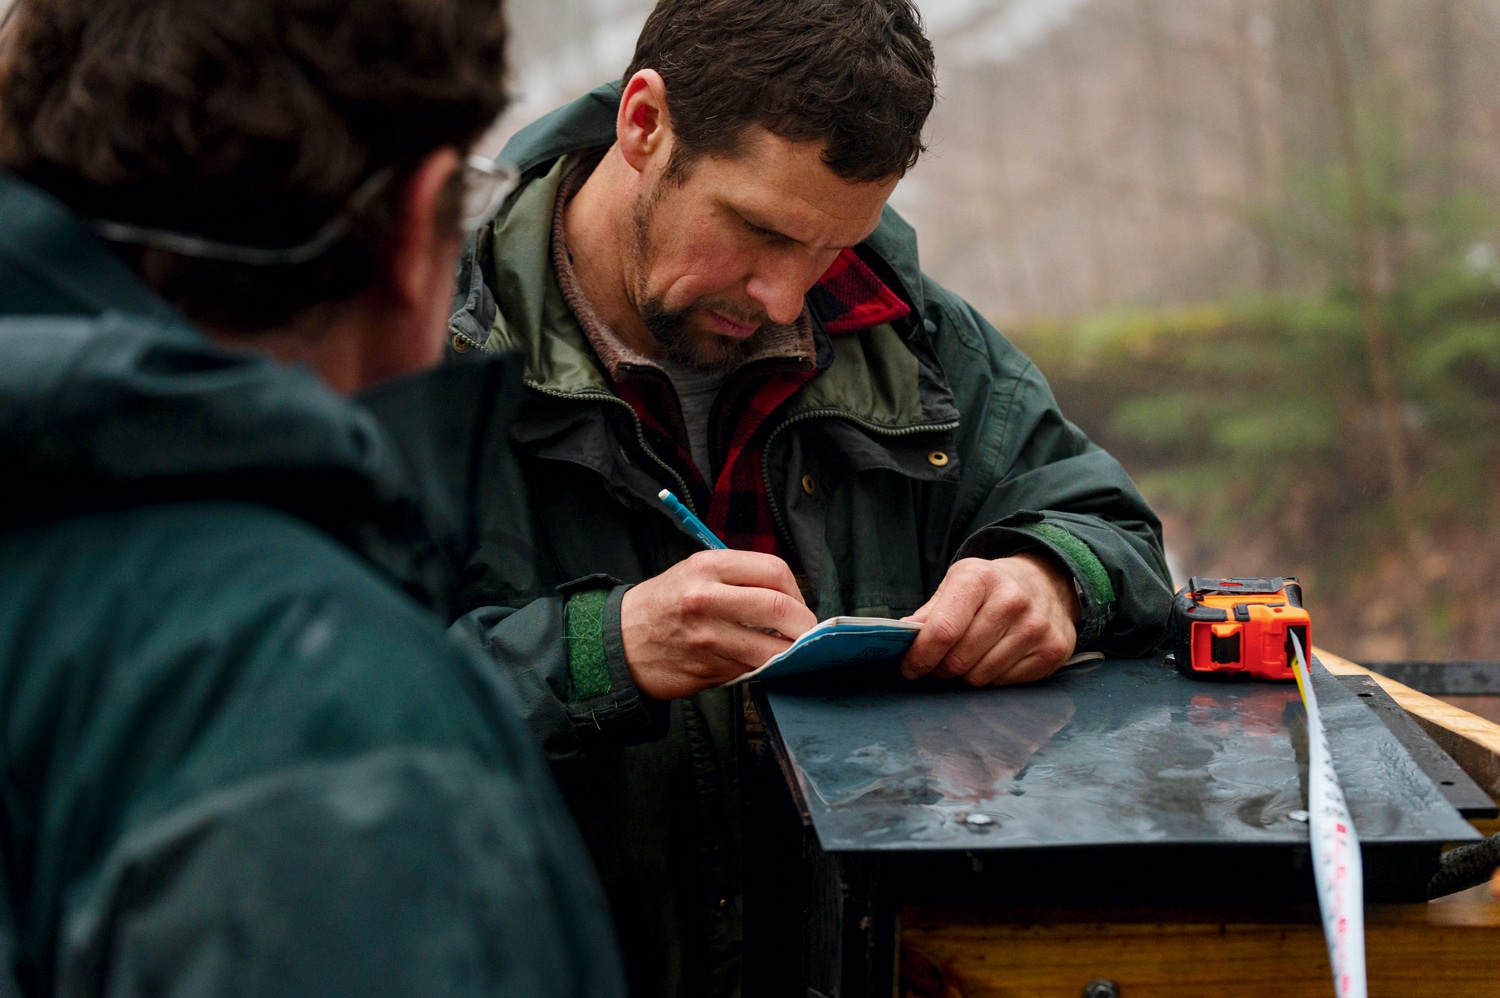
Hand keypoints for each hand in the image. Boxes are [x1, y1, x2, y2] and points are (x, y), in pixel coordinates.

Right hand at [620, 550, 817, 699]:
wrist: (620, 641)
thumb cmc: (665, 604)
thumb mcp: (695, 572)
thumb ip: (740, 578)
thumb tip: (790, 599)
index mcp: (709, 566)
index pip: (775, 571)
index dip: (796, 591)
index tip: (798, 605)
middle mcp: (707, 598)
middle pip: (780, 609)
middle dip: (804, 626)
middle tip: (807, 633)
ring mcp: (707, 637)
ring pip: (770, 648)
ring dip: (789, 653)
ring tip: (789, 651)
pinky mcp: (706, 669)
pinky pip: (750, 669)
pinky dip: (761, 668)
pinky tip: (755, 662)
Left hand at [901, 553, 1080, 686]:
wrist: (1047, 583)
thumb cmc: (991, 586)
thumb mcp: (958, 583)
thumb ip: (930, 612)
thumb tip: (902, 637)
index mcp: (979, 579)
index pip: (942, 631)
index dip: (920, 657)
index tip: (909, 669)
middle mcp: (1012, 600)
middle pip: (959, 660)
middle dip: (940, 669)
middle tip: (937, 665)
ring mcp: (1036, 627)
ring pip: (980, 677)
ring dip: (966, 675)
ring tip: (969, 658)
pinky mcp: (1053, 650)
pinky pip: (1005, 683)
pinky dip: (993, 677)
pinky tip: (996, 658)